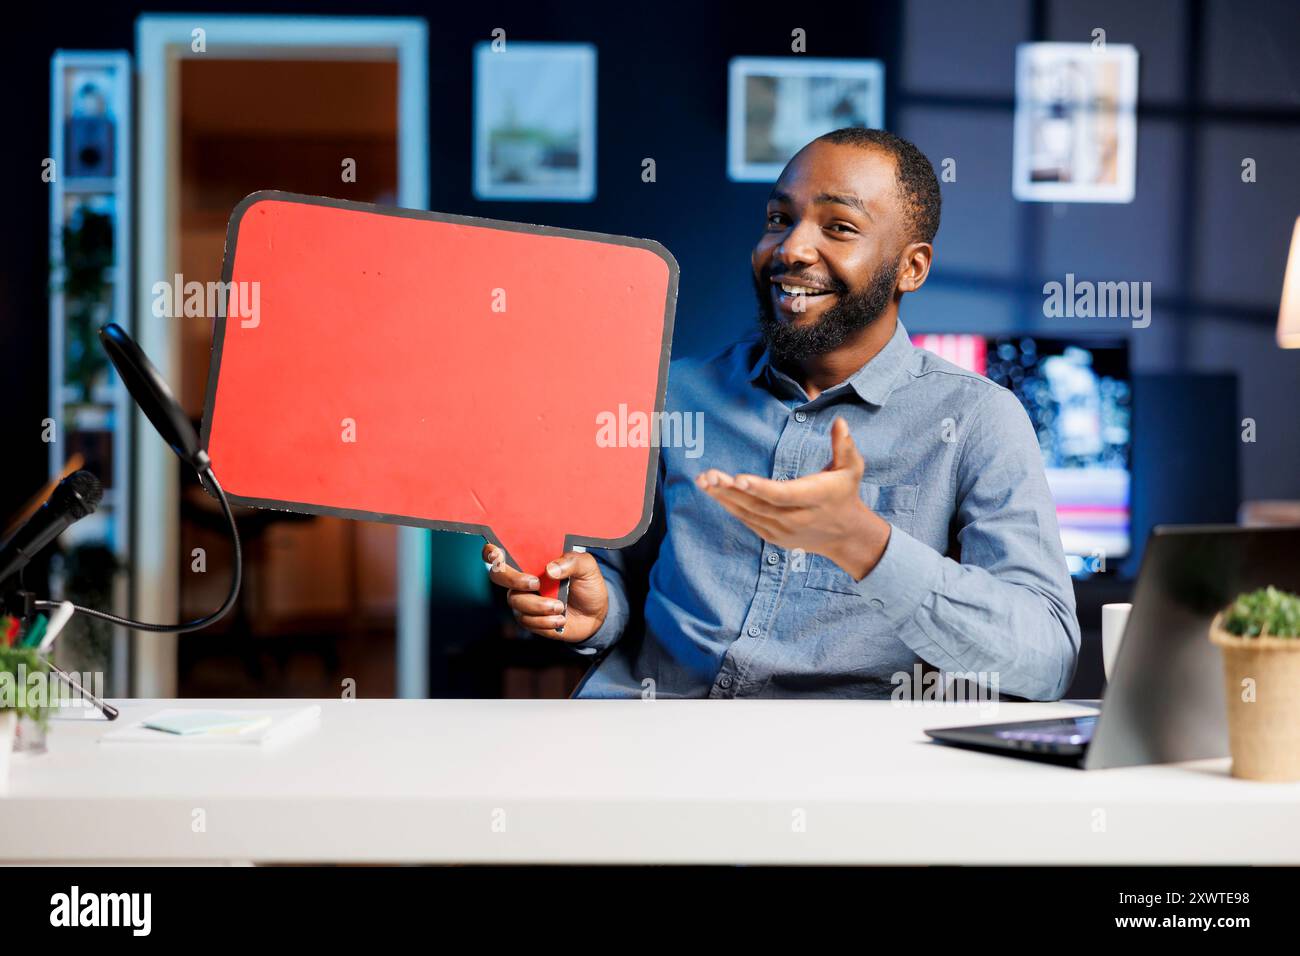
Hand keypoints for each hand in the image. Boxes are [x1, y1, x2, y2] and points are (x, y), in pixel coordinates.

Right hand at [481, 543, 608, 641]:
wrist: (595, 614)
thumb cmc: (587, 585)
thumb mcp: (587, 567)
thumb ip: (572, 561)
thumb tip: (549, 569)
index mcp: (532, 560)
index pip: (501, 552)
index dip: (492, 552)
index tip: (498, 555)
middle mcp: (522, 578)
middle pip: (498, 575)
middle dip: (514, 579)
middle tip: (536, 584)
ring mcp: (523, 599)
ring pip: (516, 601)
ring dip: (539, 606)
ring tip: (560, 607)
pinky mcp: (529, 619)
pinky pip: (527, 621)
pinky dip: (545, 621)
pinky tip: (560, 619)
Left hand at [695, 416, 891, 579]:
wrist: (845, 535)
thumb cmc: (844, 493)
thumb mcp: (851, 468)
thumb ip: (844, 445)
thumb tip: (838, 421)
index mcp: (814, 498)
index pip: (783, 495)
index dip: (759, 488)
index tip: (737, 478)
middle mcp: (796, 518)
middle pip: (758, 505)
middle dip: (730, 490)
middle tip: (708, 475)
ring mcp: (783, 530)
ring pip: (749, 514)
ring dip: (723, 497)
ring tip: (703, 481)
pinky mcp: (773, 536)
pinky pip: (748, 520)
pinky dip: (730, 506)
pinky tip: (714, 492)